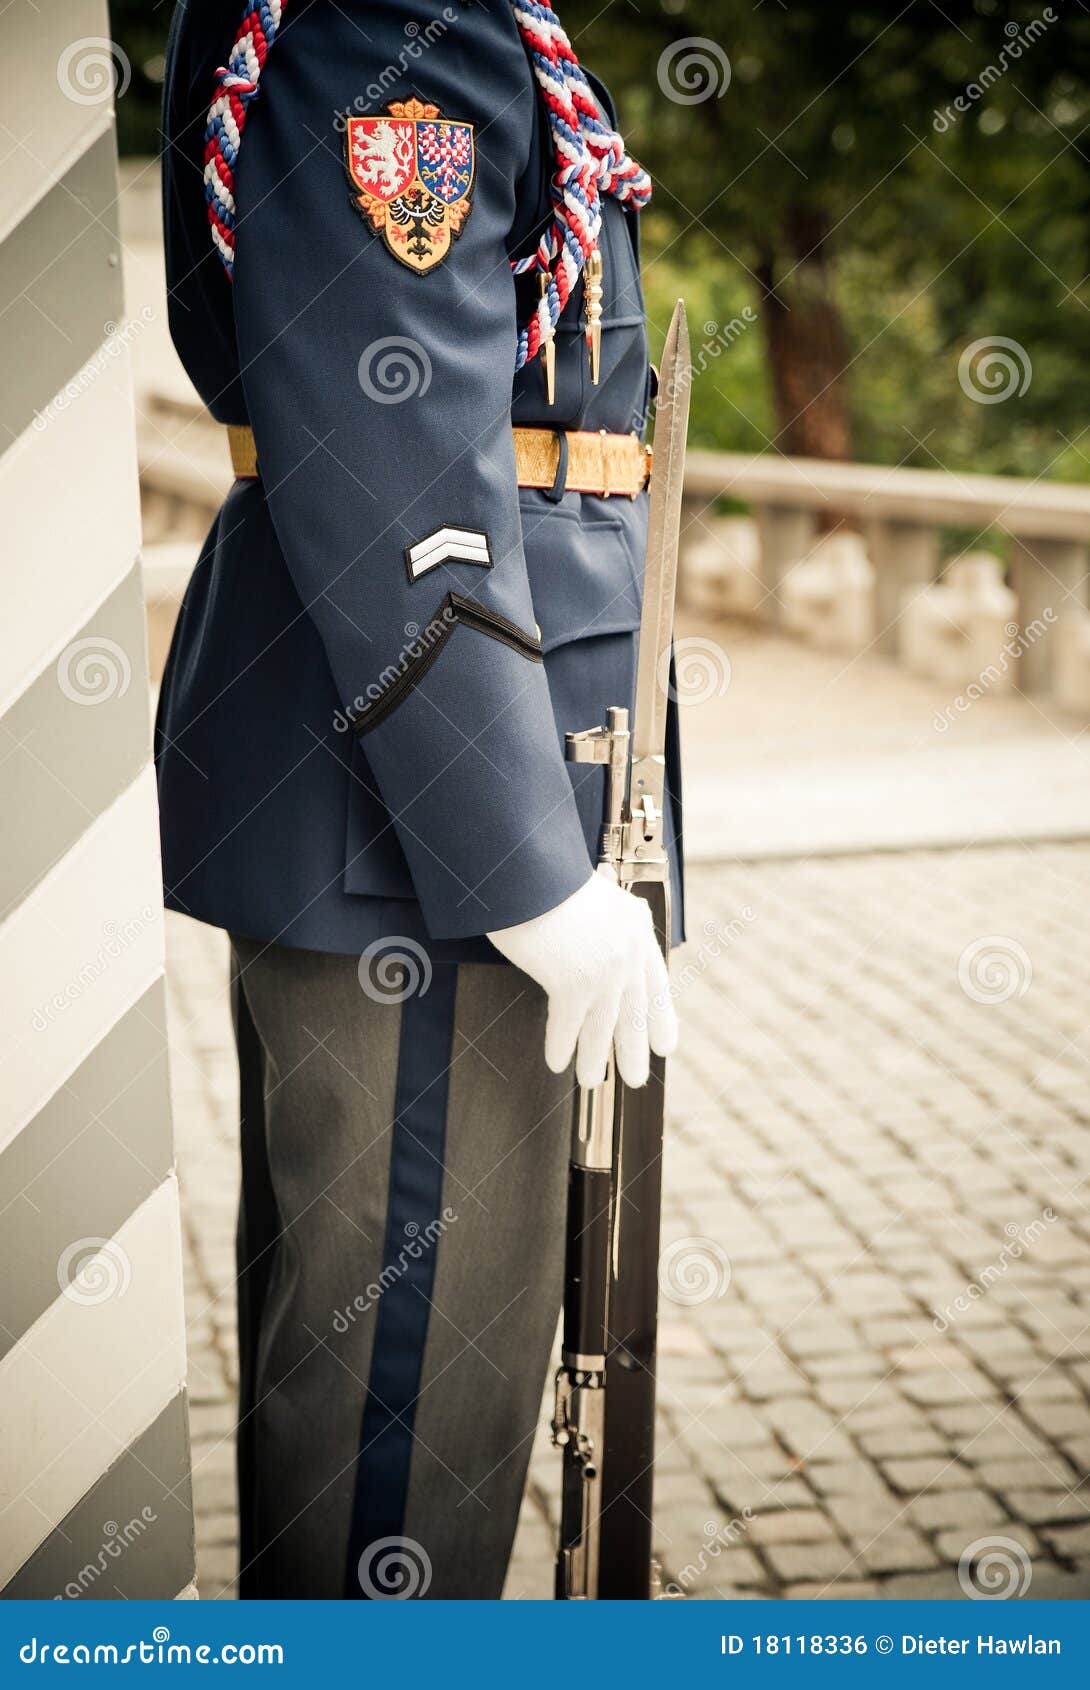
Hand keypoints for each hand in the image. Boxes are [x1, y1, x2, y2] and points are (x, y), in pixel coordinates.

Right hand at [487, 865, 677, 1088]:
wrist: (528, 867)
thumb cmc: (546, 876)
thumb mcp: (589, 894)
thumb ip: (601, 919)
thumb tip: (595, 939)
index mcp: (636, 926)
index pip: (656, 982)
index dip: (661, 1018)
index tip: (665, 1045)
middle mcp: (628, 951)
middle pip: (635, 1012)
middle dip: (633, 1050)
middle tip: (636, 1078)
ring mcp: (605, 969)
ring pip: (603, 1027)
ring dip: (594, 1058)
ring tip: (590, 1080)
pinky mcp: (575, 982)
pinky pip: (567, 1025)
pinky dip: (560, 1046)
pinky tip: (556, 1063)